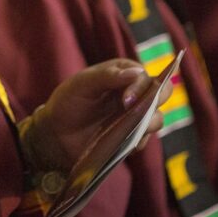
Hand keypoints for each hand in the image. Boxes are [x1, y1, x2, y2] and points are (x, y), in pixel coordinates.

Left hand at [22, 59, 171, 174]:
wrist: (56, 135)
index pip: (144, 76)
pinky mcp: (132, 136)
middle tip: (142, 113)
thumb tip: (136, 72)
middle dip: (158, 100)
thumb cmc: (67, 103)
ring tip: (131, 131)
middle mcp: (133, 93)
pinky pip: (146, 139)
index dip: (141, 87)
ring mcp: (134, 116)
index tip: (127, 101)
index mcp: (122, 75)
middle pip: (161, 92)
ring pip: (157, 118)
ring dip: (149, 124)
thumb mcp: (81, 84)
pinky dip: (139, 141)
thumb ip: (107, 76)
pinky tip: (124, 144)